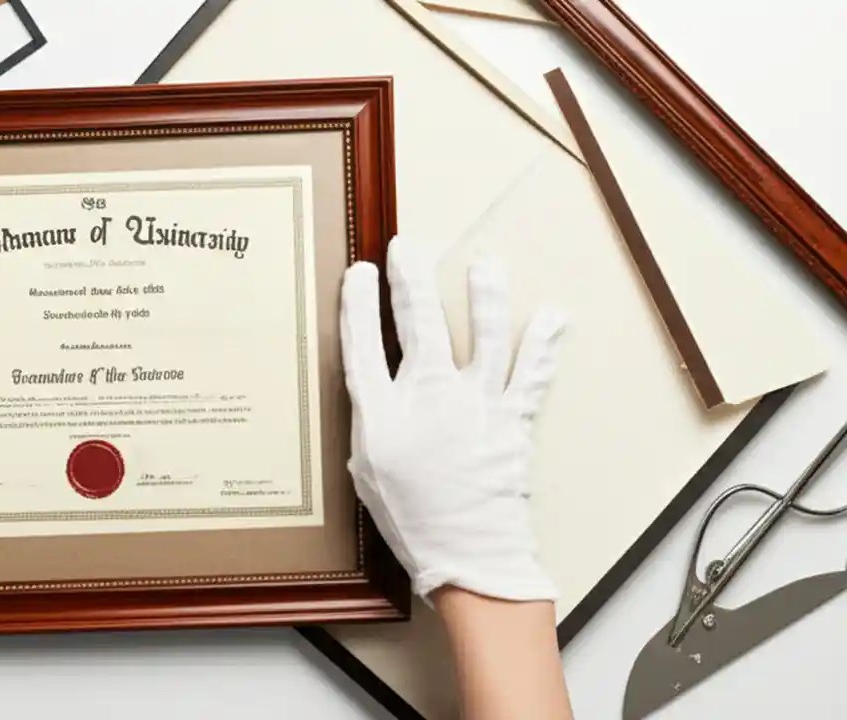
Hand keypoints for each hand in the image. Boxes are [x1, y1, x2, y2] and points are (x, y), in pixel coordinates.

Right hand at [340, 236, 564, 600]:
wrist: (468, 556)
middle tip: (408, 247)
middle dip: (411, 279)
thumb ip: (371, 420)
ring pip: (483, 335)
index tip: (359, 272)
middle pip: (418, 325)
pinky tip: (552, 315)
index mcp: (382, 415)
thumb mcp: (367, 469)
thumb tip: (376, 384)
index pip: (363, 345)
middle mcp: (428, 400)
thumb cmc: (413, 520)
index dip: (358, 305)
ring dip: (484, 295)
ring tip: (484, 264)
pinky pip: (530, 373)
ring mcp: (475, 406)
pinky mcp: (511, 420)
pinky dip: (544, 343)